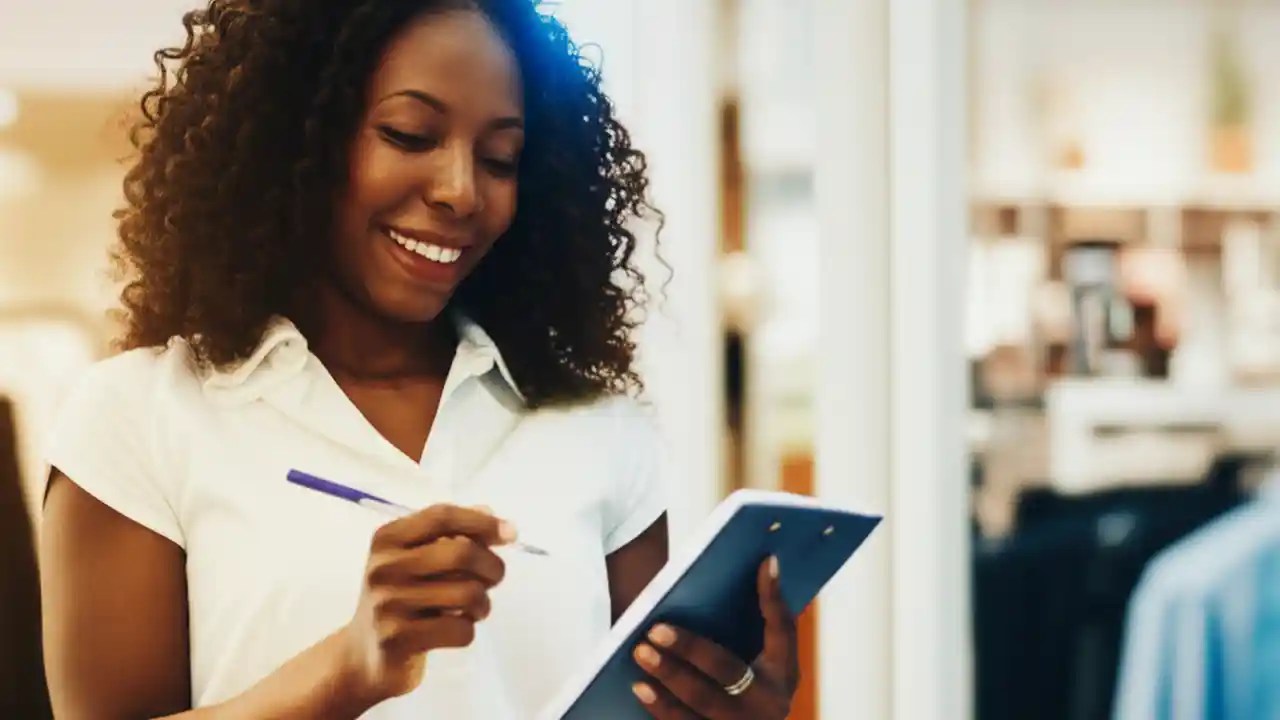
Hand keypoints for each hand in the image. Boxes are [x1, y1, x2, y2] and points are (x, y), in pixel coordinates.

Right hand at [336, 504, 513, 705]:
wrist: (363, 655)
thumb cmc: (400, 598)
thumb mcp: (415, 560)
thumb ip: (451, 534)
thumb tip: (490, 513)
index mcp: (387, 539)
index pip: (441, 516)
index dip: (481, 522)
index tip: (510, 533)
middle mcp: (384, 567)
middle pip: (461, 553)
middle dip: (492, 566)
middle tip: (495, 578)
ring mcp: (388, 604)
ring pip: (467, 594)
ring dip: (483, 603)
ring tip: (475, 609)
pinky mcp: (398, 639)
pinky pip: (460, 630)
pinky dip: (469, 631)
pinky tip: (456, 629)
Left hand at [632, 557, 798, 718]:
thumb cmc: (757, 686)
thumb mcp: (772, 660)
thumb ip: (766, 618)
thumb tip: (767, 562)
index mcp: (783, 677)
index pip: (781, 630)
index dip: (772, 598)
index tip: (762, 563)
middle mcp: (765, 706)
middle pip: (726, 673)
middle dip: (690, 650)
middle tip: (654, 631)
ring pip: (700, 705)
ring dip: (667, 678)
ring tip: (640, 654)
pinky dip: (661, 708)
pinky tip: (640, 689)